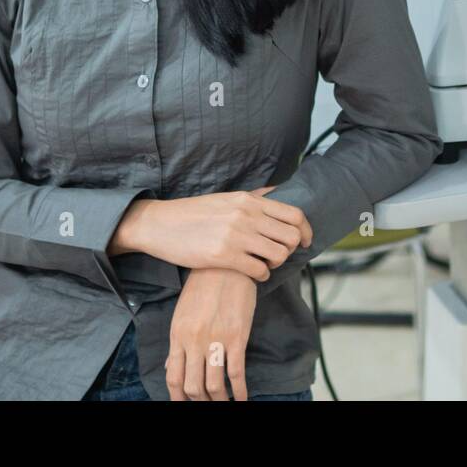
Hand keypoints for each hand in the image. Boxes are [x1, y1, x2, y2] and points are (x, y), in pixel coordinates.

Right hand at [112, 187, 311, 280]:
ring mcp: (236, 235)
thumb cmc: (194, 213)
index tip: (305, 242)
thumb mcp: (227, 198)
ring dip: (275, 264)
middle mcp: (246, 215)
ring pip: (278, 255)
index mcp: (249, 200)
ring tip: (263, 264)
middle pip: (291, 237)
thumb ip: (253, 198)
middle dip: (290, 250)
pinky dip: (261, 275)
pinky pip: (259, 270)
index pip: (294, 215)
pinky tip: (251, 273)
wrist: (160, 224)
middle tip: (277, 256)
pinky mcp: (223, 256)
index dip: (306, 231)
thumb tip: (278, 191)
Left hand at [165, 267, 257, 399]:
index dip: (178, 398)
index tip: (185, 403)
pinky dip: (240, 391)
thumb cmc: (203, 286)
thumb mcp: (183, 313)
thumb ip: (178, 343)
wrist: (226, 264)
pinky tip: (242, 398)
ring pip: (213, 385)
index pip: (174, 377)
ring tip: (225, 404)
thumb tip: (170, 368)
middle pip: (192, 386)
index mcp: (178, 335)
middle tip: (208, 405)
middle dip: (200, 402)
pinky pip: (237, 373)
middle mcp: (194, 341)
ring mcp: (215, 340)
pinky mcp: (237, 337)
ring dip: (219, 401)